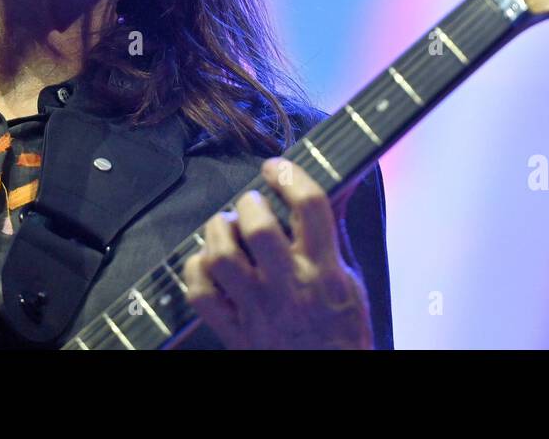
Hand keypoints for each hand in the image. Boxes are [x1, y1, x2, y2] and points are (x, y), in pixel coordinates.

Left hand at [182, 157, 372, 348]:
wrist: (331, 381)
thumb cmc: (343, 330)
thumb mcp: (351, 279)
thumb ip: (336, 232)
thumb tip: (343, 180)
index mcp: (326, 271)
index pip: (310, 205)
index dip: (289, 175)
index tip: (276, 167)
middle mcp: (292, 288)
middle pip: (258, 228)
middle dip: (248, 203)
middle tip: (250, 204)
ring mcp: (259, 312)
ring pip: (222, 257)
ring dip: (218, 233)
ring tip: (226, 229)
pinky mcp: (234, 333)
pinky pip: (200, 293)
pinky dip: (197, 270)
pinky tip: (210, 264)